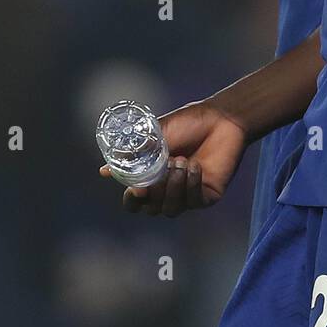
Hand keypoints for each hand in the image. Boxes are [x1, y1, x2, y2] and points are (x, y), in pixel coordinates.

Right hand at [100, 101, 247, 217]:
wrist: (221, 117)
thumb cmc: (189, 122)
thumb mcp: (157, 134)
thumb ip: (134, 153)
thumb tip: (105, 170)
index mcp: (152, 175)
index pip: (135, 200)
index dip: (132, 200)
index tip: (135, 189)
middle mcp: (168, 189)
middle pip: (151, 210)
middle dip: (153, 195)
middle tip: (159, 175)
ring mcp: (187, 194)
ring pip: (170, 209)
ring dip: (173, 188)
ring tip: (181, 161)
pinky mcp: (207, 195)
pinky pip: (194, 202)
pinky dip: (191, 185)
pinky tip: (195, 167)